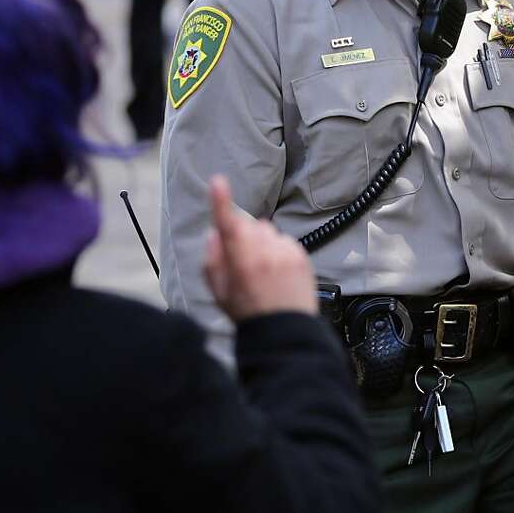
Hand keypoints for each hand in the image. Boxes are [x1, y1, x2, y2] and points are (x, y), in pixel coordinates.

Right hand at [202, 176, 316, 319]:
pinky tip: (279, 274)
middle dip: (244, 237)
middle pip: (249, 226)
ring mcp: (285, 253)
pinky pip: (285, 241)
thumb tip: (214, 234)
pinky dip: (280, 251)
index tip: (218, 181)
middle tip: (245, 264)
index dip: (221, 202)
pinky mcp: (301, 256)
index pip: (228, 225)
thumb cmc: (248, 313)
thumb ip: (212, 261)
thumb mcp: (219, 293)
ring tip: (265, 273)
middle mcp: (264, 254)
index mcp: (240, 262)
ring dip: (263, 243)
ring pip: (268, 232)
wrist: (286, 330)